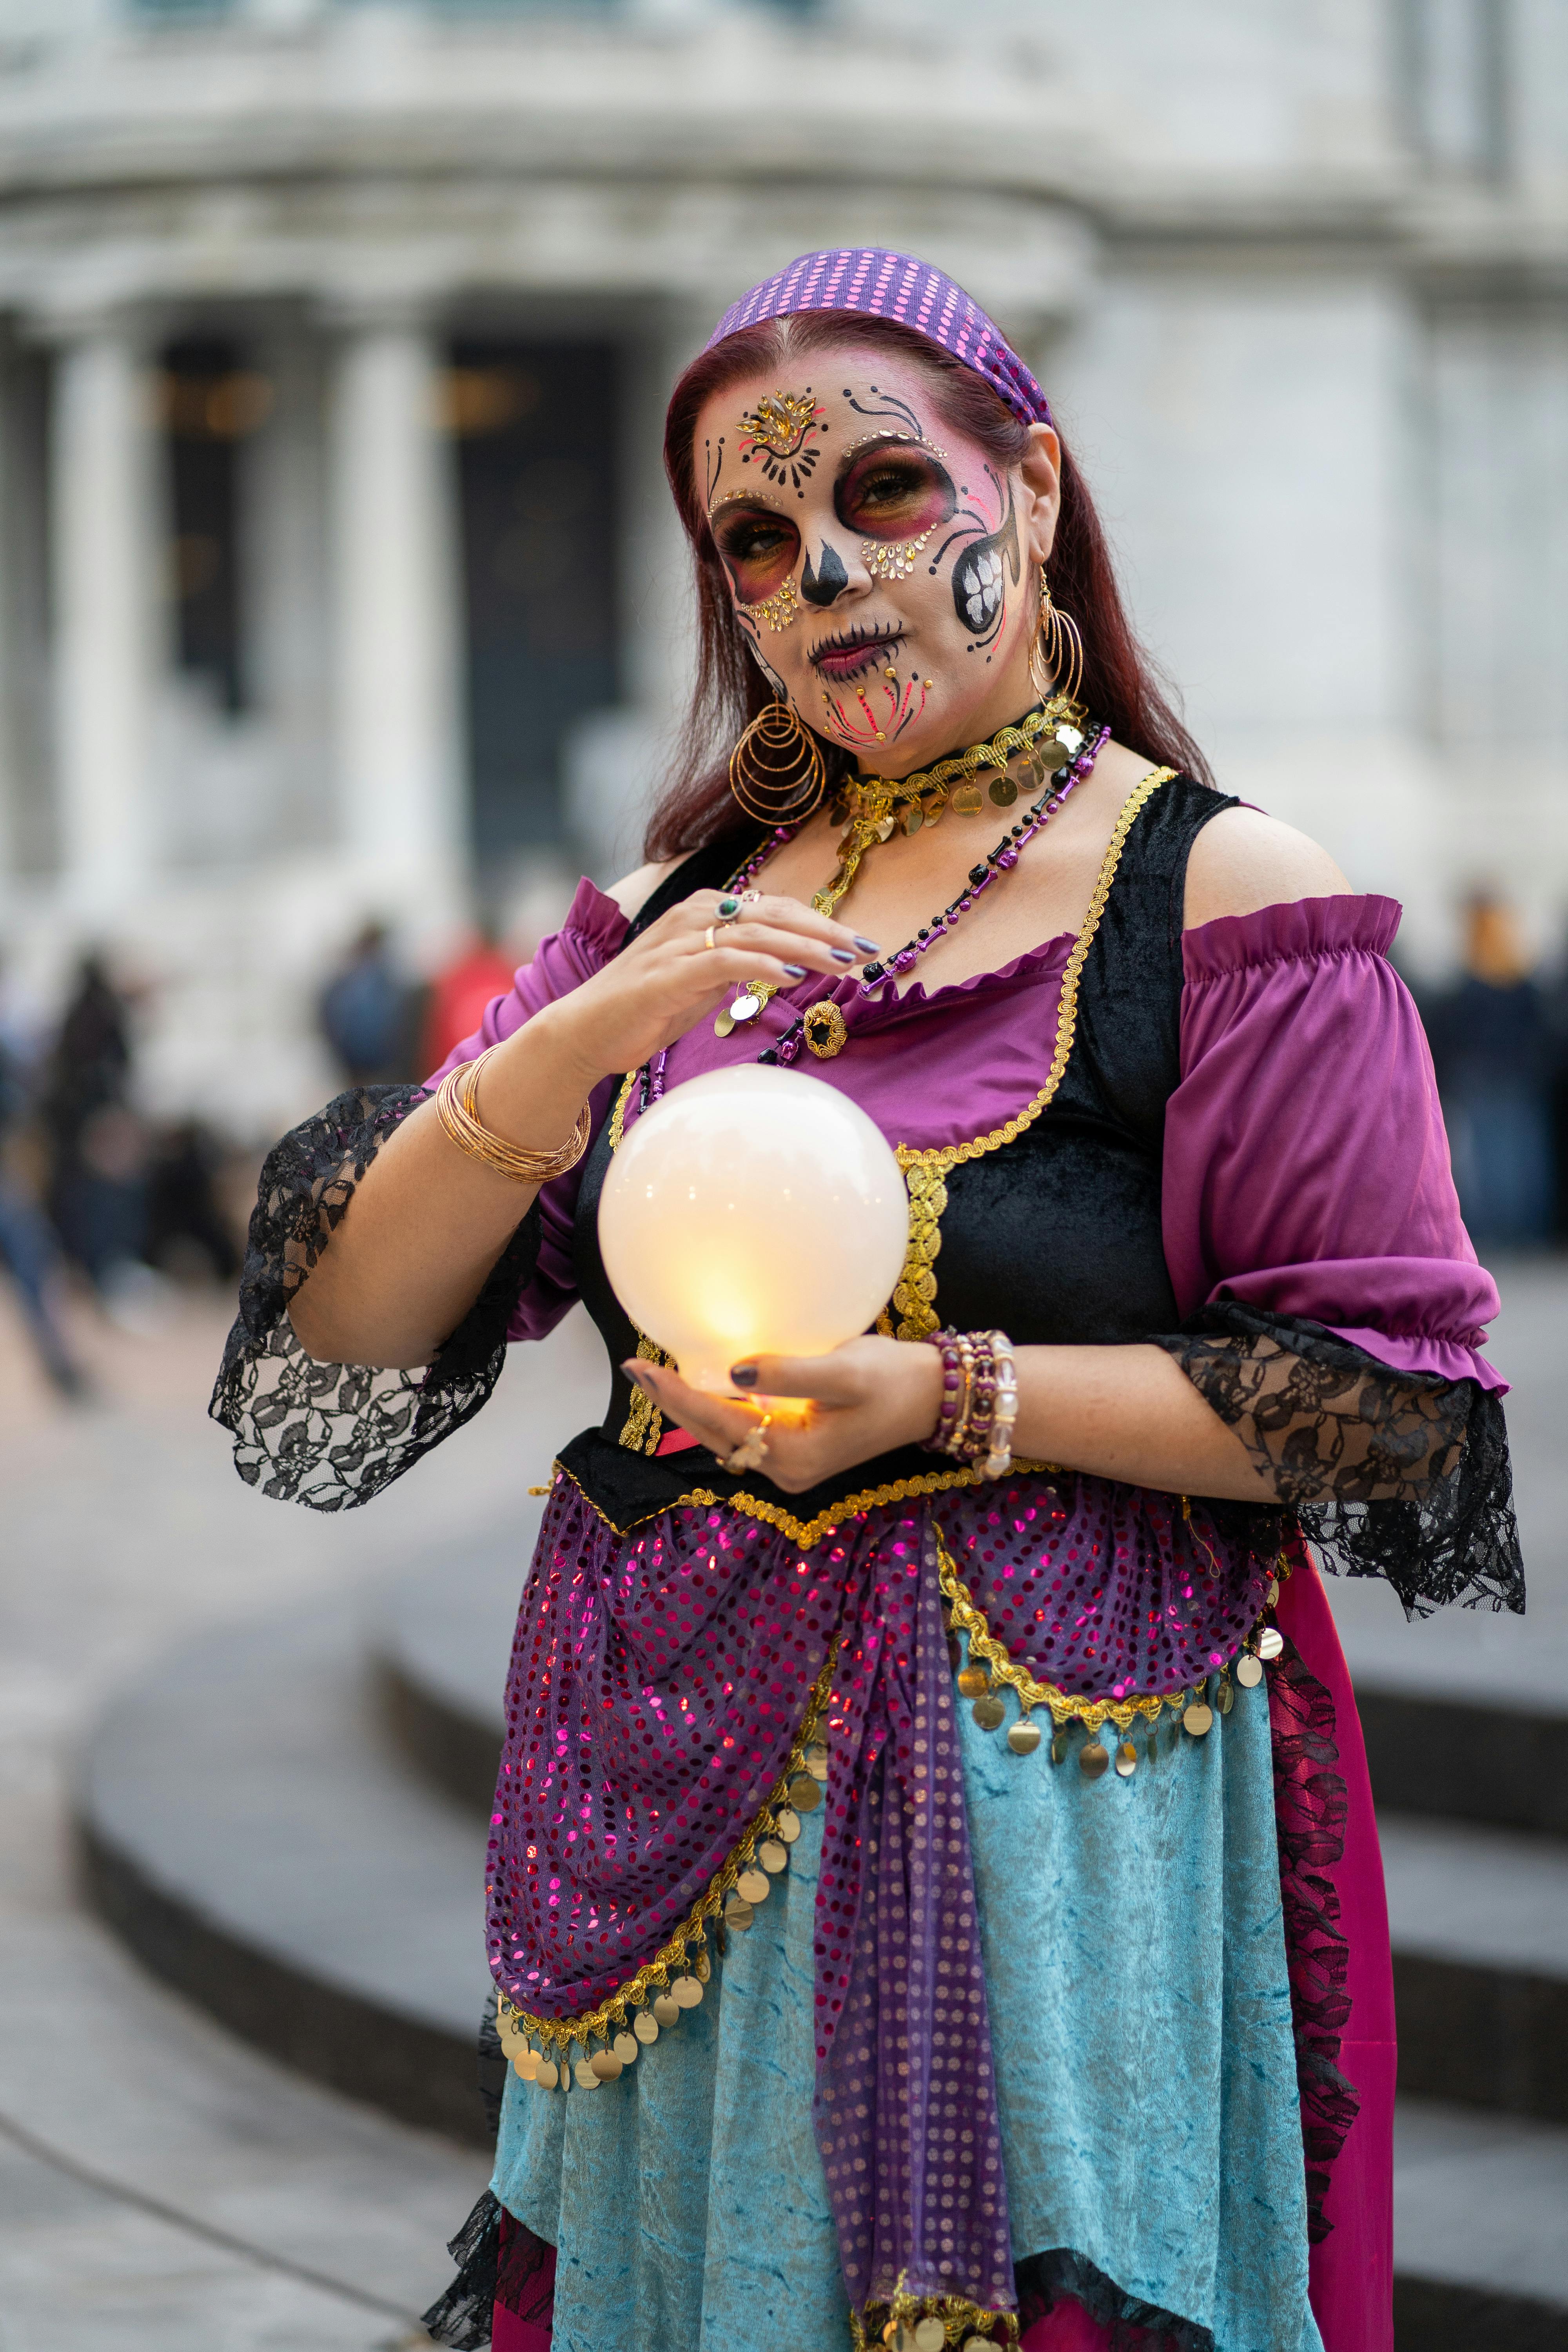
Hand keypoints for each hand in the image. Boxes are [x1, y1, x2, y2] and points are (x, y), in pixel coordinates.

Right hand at [527, 890, 881, 1091]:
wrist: (586, 1032)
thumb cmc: (646, 1008)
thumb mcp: (703, 981)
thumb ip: (737, 963)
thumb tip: (780, 962)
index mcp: (705, 911)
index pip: (775, 909)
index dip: (820, 924)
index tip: (859, 944)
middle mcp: (694, 916)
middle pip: (774, 914)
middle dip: (826, 931)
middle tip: (868, 949)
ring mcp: (679, 942)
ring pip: (757, 933)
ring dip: (806, 947)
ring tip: (845, 963)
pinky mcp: (669, 973)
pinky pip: (725, 961)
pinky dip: (763, 964)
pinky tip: (793, 976)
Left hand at [622, 1334, 943, 1493]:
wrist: (933, 1397)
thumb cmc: (895, 1381)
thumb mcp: (844, 1371)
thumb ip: (786, 1373)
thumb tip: (732, 1373)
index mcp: (794, 1456)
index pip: (719, 1421)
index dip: (676, 1396)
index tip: (641, 1369)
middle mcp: (787, 1470)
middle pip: (714, 1434)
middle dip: (673, 1402)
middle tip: (634, 1368)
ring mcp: (792, 1464)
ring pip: (727, 1436)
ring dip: (692, 1408)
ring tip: (656, 1378)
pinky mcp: (799, 1450)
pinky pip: (747, 1432)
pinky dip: (719, 1410)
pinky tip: (704, 1388)